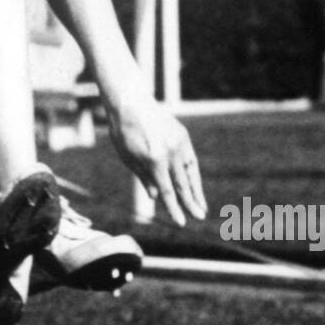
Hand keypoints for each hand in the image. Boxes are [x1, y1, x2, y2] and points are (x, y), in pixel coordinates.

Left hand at [107, 95, 207, 226]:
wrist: (130, 102)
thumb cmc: (123, 132)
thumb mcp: (128, 158)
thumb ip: (144, 178)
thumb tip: (158, 196)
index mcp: (155, 160)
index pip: (168, 191)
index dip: (174, 208)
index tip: (181, 222)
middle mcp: (171, 152)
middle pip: (183, 184)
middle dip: (191, 203)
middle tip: (199, 217)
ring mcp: (179, 142)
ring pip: (191, 172)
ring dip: (196, 190)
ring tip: (201, 206)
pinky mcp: (183, 135)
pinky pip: (190, 158)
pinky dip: (192, 173)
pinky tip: (194, 184)